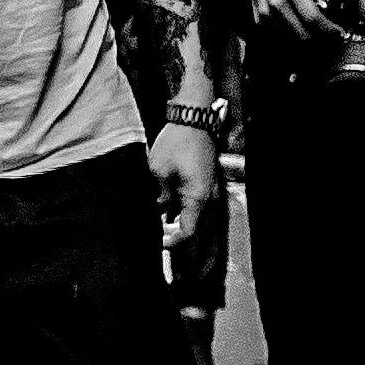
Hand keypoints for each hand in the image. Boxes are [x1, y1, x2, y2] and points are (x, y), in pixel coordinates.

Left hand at [150, 117, 225, 248]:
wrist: (192, 120)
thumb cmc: (176, 143)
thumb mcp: (158, 170)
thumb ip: (160, 194)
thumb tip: (159, 208)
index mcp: (197, 197)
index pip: (189, 230)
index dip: (174, 241)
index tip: (160, 244)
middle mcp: (207, 195)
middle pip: (192, 223)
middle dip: (175, 231)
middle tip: (157, 236)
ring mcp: (207, 187)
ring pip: (192, 211)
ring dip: (176, 218)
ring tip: (156, 221)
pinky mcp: (203, 179)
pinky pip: (193, 199)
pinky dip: (180, 205)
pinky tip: (164, 204)